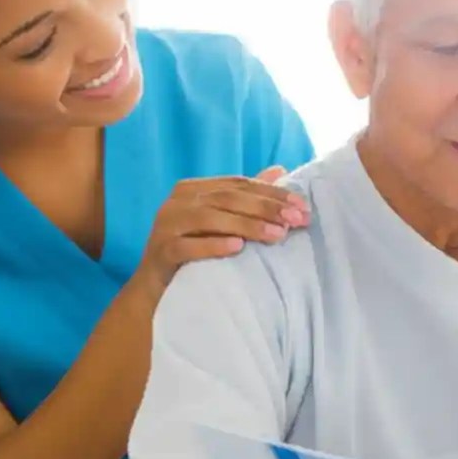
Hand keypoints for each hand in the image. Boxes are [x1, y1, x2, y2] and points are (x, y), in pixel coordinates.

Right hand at [132, 166, 309, 290]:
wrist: (155, 289)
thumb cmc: (192, 250)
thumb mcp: (219, 221)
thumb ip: (245, 196)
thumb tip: (279, 169)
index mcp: (192, 189)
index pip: (238, 185)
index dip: (272, 193)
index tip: (302, 206)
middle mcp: (177, 202)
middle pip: (227, 198)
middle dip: (266, 208)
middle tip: (296, 220)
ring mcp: (166, 225)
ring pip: (210, 219)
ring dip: (247, 226)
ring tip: (278, 235)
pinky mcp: (161, 251)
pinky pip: (188, 246)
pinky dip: (213, 245)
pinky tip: (237, 248)